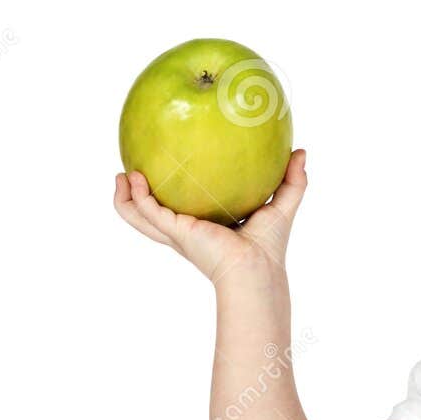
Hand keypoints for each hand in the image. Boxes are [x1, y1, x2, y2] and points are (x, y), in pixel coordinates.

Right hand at [113, 149, 307, 281]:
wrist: (258, 268)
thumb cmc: (269, 246)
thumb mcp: (282, 205)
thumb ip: (292, 179)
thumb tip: (300, 151)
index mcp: (205, 227)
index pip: (182, 210)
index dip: (171, 194)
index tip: (165, 171)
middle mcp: (187, 231)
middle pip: (151, 215)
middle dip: (135, 197)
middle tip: (130, 172)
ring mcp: (178, 233)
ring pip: (139, 217)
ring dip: (124, 198)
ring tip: (121, 175)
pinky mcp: (176, 231)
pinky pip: (147, 212)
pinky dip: (136, 197)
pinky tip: (133, 178)